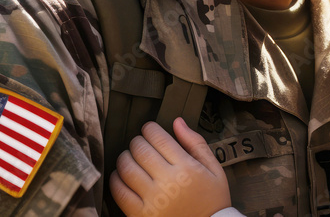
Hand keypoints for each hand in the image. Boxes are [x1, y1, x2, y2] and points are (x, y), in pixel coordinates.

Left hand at [109, 117, 231, 216]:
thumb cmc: (212, 200)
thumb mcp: (214, 169)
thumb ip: (195, 143)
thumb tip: (177, 122)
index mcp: (186, 168)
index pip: (158, 138)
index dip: (150, 128)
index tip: (149, 129)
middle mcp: (168, 182)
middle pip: (140, 150)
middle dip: (137, 141)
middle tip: (140, 143)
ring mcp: (152, 200)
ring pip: (126, 169)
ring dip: (124, 158)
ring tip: (129, 158)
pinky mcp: (141, 215)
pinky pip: (119, 192)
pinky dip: (116, 180)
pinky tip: (122, 176)